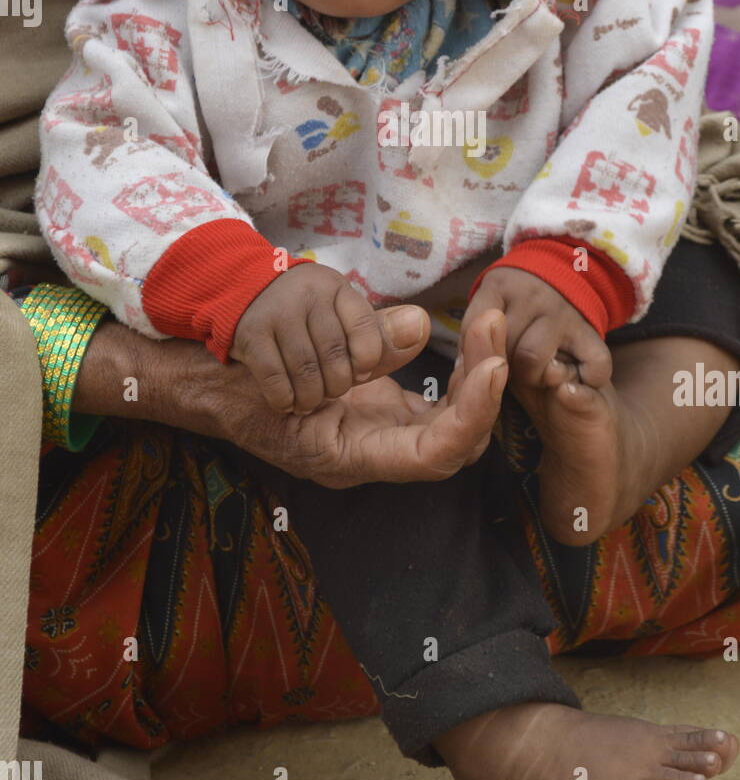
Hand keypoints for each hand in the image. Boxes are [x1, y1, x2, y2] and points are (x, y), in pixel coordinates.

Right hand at [145, 306, 508, 486]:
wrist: (205, 387)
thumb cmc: (236, 383)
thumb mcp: (290, 363)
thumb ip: (352, 350)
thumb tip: (416, 326)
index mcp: (347, 456)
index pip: (432, 455)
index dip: (472, 414)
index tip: (493, 364)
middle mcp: (369, 455)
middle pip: (455, 439)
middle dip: (483, 382)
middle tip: (493, 322)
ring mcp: (377, 438)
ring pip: (452, 420)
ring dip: (473, 373)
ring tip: (485, 324)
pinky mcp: (380, 415)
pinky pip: (434, 404)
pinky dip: (457, 374)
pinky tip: (471, 342)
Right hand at [229, 263, 430, 413]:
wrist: (234, 299)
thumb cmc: (301, 320)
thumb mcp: (341, 321)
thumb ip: (381, 336)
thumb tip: (421, 325)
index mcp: (337, 289)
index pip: (367, 332)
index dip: (367, 361)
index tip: (358, 370)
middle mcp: (308, 294)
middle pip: (339, 359)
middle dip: (337, 385)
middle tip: (329, 388)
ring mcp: (277, 312)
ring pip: (310, 374)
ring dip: (311, 398)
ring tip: (310, 399)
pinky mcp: (249, 333)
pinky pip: (277, 381)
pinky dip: (285, 399)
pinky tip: (287, 400)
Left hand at [458, 267, 610, 394]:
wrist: (569, 270)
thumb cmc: (519, 301)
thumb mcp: (492, 301)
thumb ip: (473, 332)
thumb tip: (462, 369)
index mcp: (501, 284)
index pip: (475, 328)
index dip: (475, 355)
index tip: (481, 363)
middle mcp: (532, 295)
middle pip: (501, 347)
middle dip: (502, 368)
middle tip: (509, 370)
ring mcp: (563, 313)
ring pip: (532, 359)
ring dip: (533, 377)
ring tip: (536, 375)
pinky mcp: (591, 332)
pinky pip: (590, 366)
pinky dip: (586, 379)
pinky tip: (574, 378)